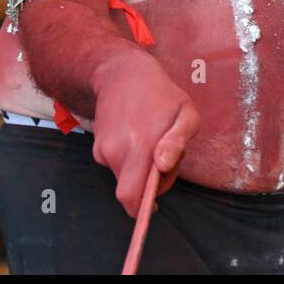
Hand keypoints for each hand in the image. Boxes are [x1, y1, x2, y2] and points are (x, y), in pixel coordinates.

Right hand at [89, 49, 200, 216]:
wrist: (123, 74)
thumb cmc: (162, 95)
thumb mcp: (186, 113)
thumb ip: (177, 143)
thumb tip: (162, 167)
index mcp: (139, 147)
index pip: (131, 196)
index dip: (143, 208)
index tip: (154, 207)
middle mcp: (116, 152)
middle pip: (130, 190)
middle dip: (148, 187)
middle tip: (165, 163)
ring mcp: (103, 150)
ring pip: (124, 176)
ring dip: (141, 170)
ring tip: (154, 142)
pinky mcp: (97, 147)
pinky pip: (116, 165)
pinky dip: (129, 161)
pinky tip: (139, 138)